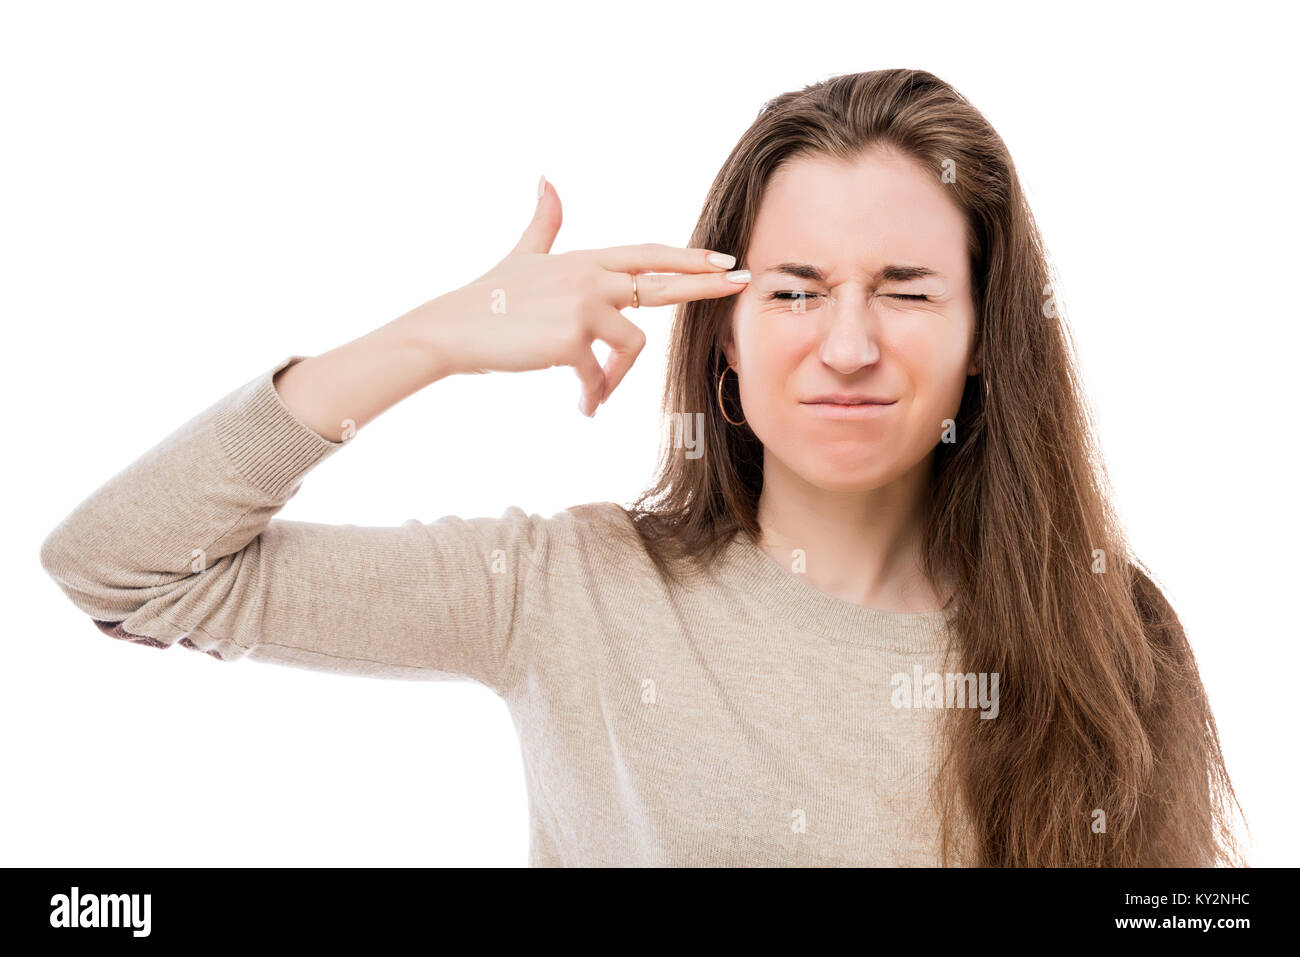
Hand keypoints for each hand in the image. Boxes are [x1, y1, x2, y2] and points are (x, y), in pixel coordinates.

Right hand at [419, 176, 750, 415]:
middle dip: (704, 283)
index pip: (648, 255)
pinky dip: (595, 395)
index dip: (687, 258)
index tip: (722, 260)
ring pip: (632, 346)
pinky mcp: (571, 340)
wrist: (450, 330)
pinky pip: (600, 374)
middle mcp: (590, 278)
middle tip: (742, 284)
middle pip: (661, 282)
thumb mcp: (522, 254)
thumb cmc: (487, 298)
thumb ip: (544, 222)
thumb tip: (545, 179)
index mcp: (585, 261)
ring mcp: (583, 307)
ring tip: (595, 396)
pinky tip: (583, 408)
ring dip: (617, 378)